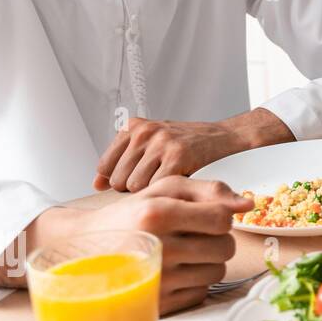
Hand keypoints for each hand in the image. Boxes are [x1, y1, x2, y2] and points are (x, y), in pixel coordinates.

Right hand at [0, 177, 254, 314]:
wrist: (84, 248)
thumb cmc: (130, 214)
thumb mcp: (164, 189)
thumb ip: (209, 189)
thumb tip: (249, 203)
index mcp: (157, 214)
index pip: (222, 220)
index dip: (221, 217)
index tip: (206, 218)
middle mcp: (157, 249)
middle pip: (225, 248)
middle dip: (217, 240)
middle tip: (193, 235)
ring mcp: (156, 281)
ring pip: (217, 273)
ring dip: (207, 262)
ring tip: (181, 253)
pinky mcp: (156, 304)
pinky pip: (201, 294)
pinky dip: (194, 283)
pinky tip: (172, 272)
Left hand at [94, 108, 292, 192]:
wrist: (225, 136)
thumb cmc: (187, 144)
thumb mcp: (151, 144)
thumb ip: (123, 161)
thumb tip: (96, 184)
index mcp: (134, 127)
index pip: (105, 166)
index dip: (117, 182)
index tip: (133, 184)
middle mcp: (144, 132)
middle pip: (118, 179)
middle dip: (133, 189)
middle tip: (154, 187)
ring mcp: (161, 143)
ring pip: (134, 186)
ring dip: (150, 193)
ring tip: (166, 186)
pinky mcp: (178, 156)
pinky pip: (156, 187)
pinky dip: (166, 193)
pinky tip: (177, 188)